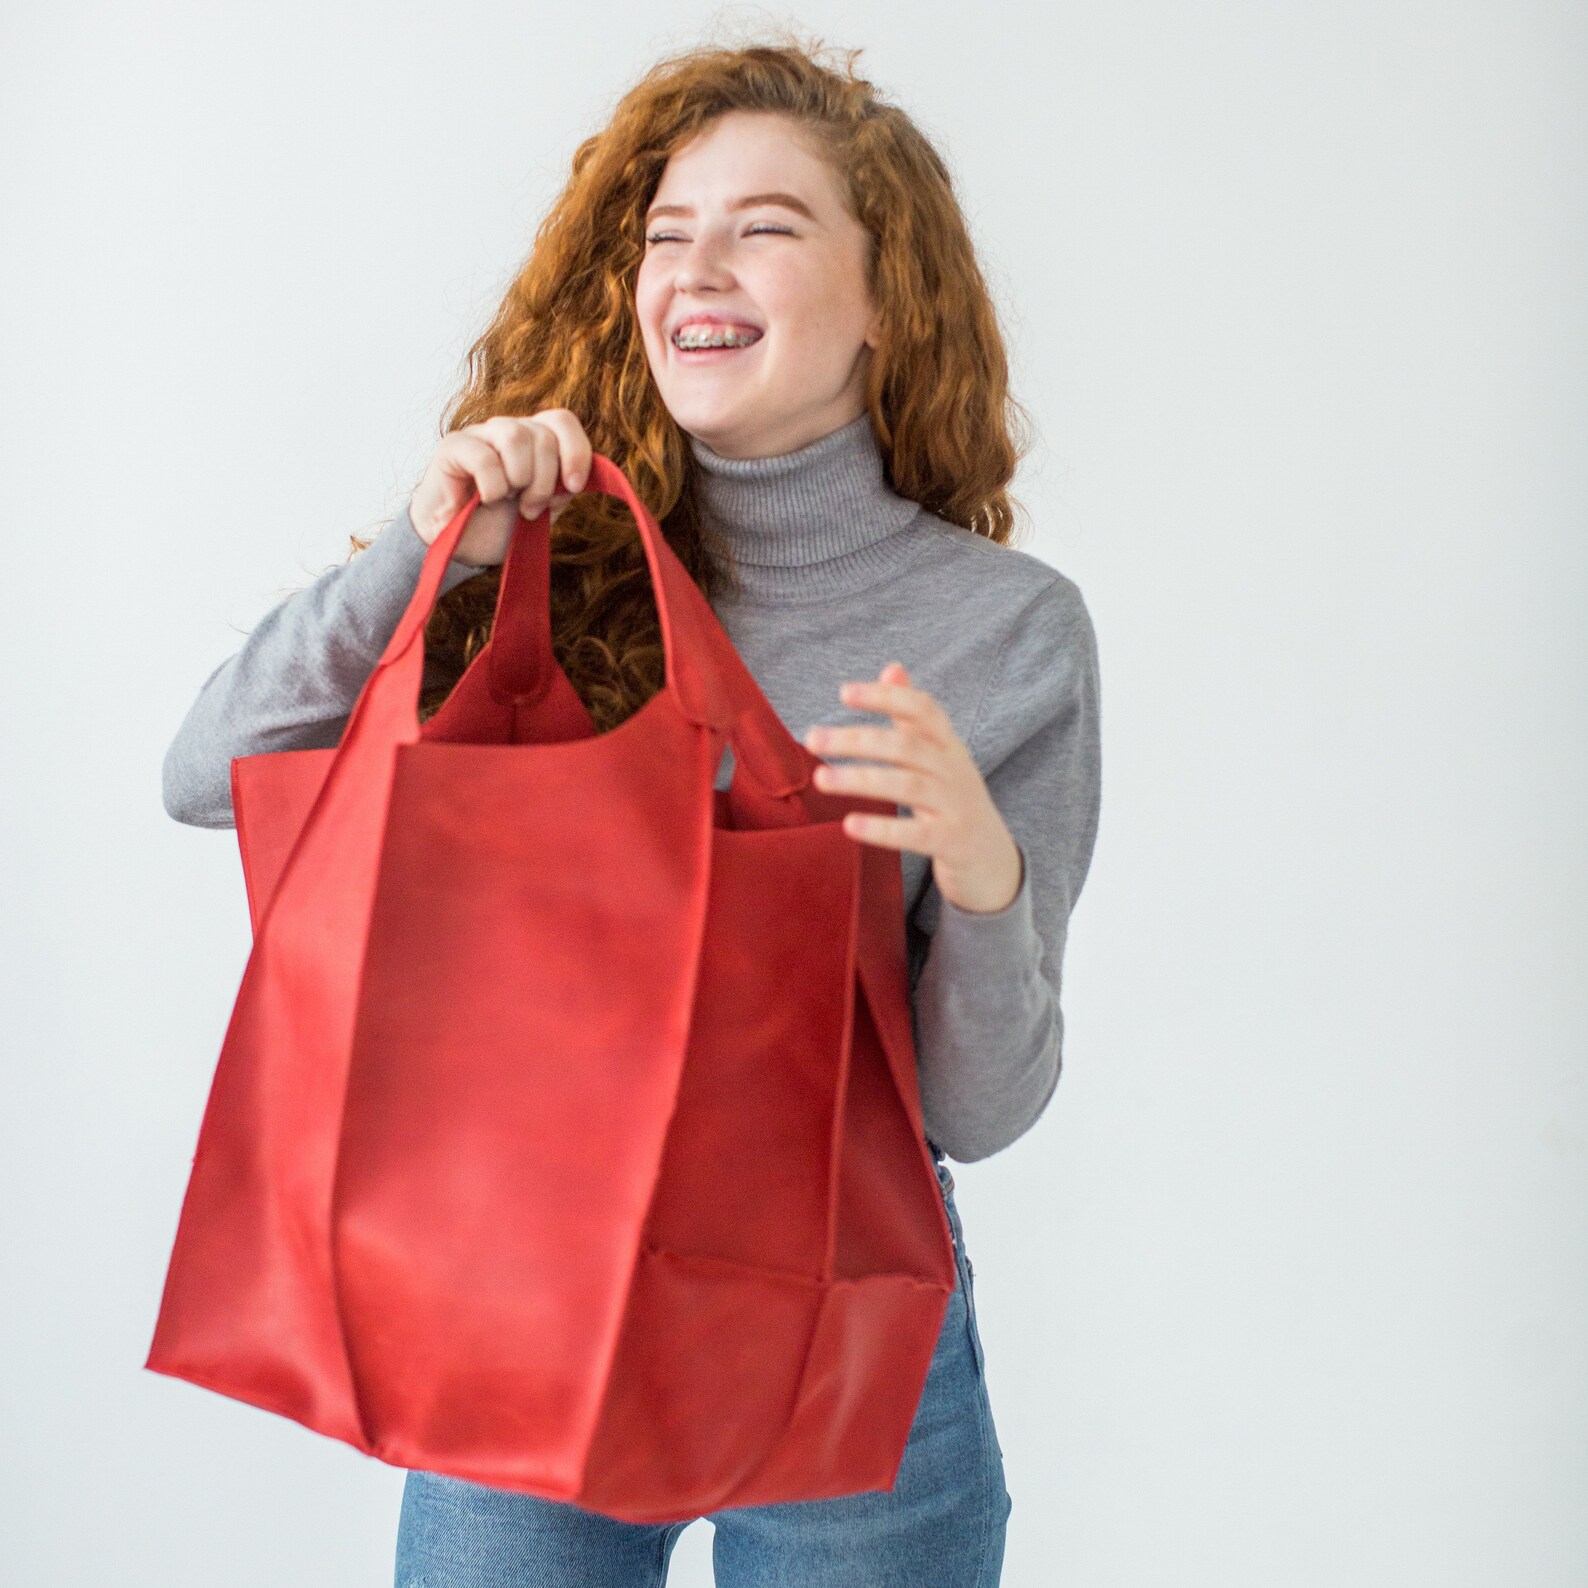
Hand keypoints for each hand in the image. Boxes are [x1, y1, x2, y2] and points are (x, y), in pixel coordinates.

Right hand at [407, 408, 594, 567]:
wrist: (461, 546)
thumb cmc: (500, 525)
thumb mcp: (543, 509)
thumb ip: (561, 488)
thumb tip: (575, 477)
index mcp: (533, 440)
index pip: (562, 421)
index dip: (576, 451)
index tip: (574, 486)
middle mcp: (508, 430)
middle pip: (542, 434)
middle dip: (544, 480)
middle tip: (530, 508)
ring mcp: (480, 435)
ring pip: (516, 436)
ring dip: (519, 478)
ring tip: (508, 500)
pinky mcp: (453, 446)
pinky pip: (485, 457)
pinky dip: (493, 486)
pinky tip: (486, 498)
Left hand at [801, 662, 1024, 913]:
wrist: (992, 857)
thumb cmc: (953, 798)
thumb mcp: (940, 754)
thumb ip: (914, 715)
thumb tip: (891, 668)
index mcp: (949, 744)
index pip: (922, 708)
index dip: (886, 697)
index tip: (844, 692)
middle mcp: (954, 769)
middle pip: (906, 746)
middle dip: (857, 739)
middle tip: (812, 738)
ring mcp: (956, 805)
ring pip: (907, 785)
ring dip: (860, 779)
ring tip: (821, 778)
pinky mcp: (952, 841)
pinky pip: (916, 833)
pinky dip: (883, 829)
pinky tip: (850, 824)